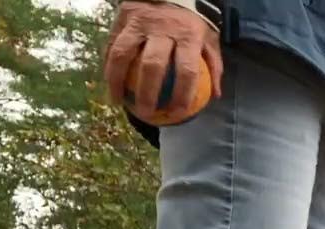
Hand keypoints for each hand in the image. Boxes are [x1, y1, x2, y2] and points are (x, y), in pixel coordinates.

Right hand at [104, 1, 223, 120]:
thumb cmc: (191, 21)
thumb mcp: (209, 38)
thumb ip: (213, 66)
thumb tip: (216, 95)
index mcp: (188, 36)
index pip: (187, 70)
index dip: (183, 94)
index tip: (178, 112)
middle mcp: (162, 29)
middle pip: (152, 65)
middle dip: (148, 93)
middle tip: (147, 113)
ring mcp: (139, 23)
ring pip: (123, 54)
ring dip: (117, 80)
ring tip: (118, 100)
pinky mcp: (123, 19)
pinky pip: (112, 45)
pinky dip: (108, 65)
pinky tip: (109, 83)